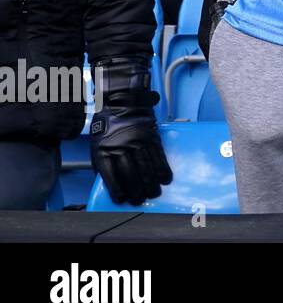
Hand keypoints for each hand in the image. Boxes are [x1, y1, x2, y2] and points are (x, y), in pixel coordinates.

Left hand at [89, 58, 172, 204]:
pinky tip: (165, 178)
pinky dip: (163, 168)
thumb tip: (111, 181)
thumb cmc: (107, 126)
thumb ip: (102, 163)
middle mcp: (121, 146)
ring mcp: (138, 141)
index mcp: (104, 149)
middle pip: (131, 172)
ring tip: (154, 193)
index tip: (122, 199)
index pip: (111, 174)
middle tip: (140, 200)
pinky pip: (159, 155)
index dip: (117, 188)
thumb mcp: (97, 144)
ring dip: (151, 183)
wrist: (121, 103)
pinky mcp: (152, 136)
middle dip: (137, 189)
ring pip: (146, 166)